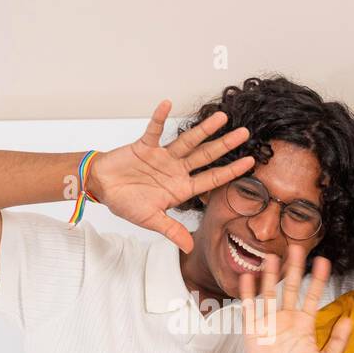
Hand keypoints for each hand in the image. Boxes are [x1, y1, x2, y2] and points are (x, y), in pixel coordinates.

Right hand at [86, 100, 254, 252]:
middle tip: (244, 133)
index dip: (231, 171)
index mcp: (180, 189)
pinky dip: (159, 118)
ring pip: (187, 141)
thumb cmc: (126, 203)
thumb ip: (170, 230)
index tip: (251, 162)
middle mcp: (176, 170)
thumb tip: (189, 248)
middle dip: (225, 145)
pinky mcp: (145, 146)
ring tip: (221, 117)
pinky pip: (154, 130)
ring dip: (203, 129)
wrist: (102, 187)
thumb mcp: (150, 219)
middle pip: (205, 156)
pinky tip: (168, 104)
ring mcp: (163, 157)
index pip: (211, 179)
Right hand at [239, 245, 352, 352]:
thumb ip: (338, 340)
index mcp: (304, 325)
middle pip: (290, 287)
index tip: (323, 261)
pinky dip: (247, 292)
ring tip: (273, 256)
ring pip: (269, 293)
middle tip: (298, 247)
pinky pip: (249, 308)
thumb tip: (351, 319)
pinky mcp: (253, 330)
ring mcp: (269, 324)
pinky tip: (247, 276)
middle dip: (294, 268)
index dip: (318, 279)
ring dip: (270, 275)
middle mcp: (286, 320)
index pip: (312, 295)